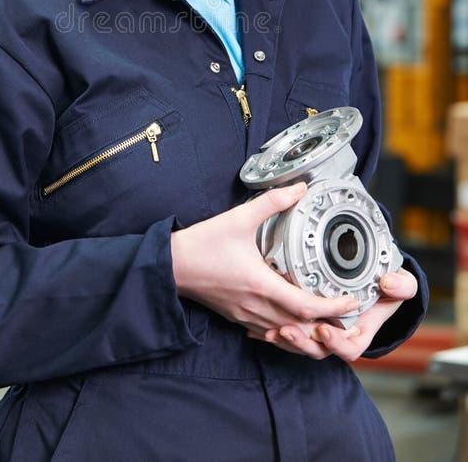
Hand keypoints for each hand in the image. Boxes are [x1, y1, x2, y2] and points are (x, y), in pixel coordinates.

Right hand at [170, 182, 360, 335]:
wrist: (171, 264)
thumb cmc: (202, 244)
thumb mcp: (238, 218)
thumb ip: (271, 202)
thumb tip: (297, 188)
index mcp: (261, 285)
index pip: (306, 307)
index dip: (333, 308)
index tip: (352, 302)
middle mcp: (256, 306)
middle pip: (302, 328)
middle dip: (328, 324)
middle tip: (348, 312)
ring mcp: (246, 315)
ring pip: (286, 334)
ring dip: (308, 329)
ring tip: (327, 317)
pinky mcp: (237, 316)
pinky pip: (268, 332)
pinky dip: (286, 331)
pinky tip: (291, 319)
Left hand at [261, 267, 417, 361]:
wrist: (377, 285)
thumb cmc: (388, 287)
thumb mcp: (401, 284)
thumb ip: (401, 286)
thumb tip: (388, 283)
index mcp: (361, 332)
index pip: (349, 348)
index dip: (336, 342)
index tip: (324, 329)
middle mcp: (340, 336)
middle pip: (320, 350)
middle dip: (302, 343)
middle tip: (287, 330)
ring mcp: (322, 332)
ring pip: (302, 345)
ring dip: (286, 342)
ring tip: (270, 333)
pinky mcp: (306, 325)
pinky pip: (289, 336)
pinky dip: (274, 336)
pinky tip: (257, 331)